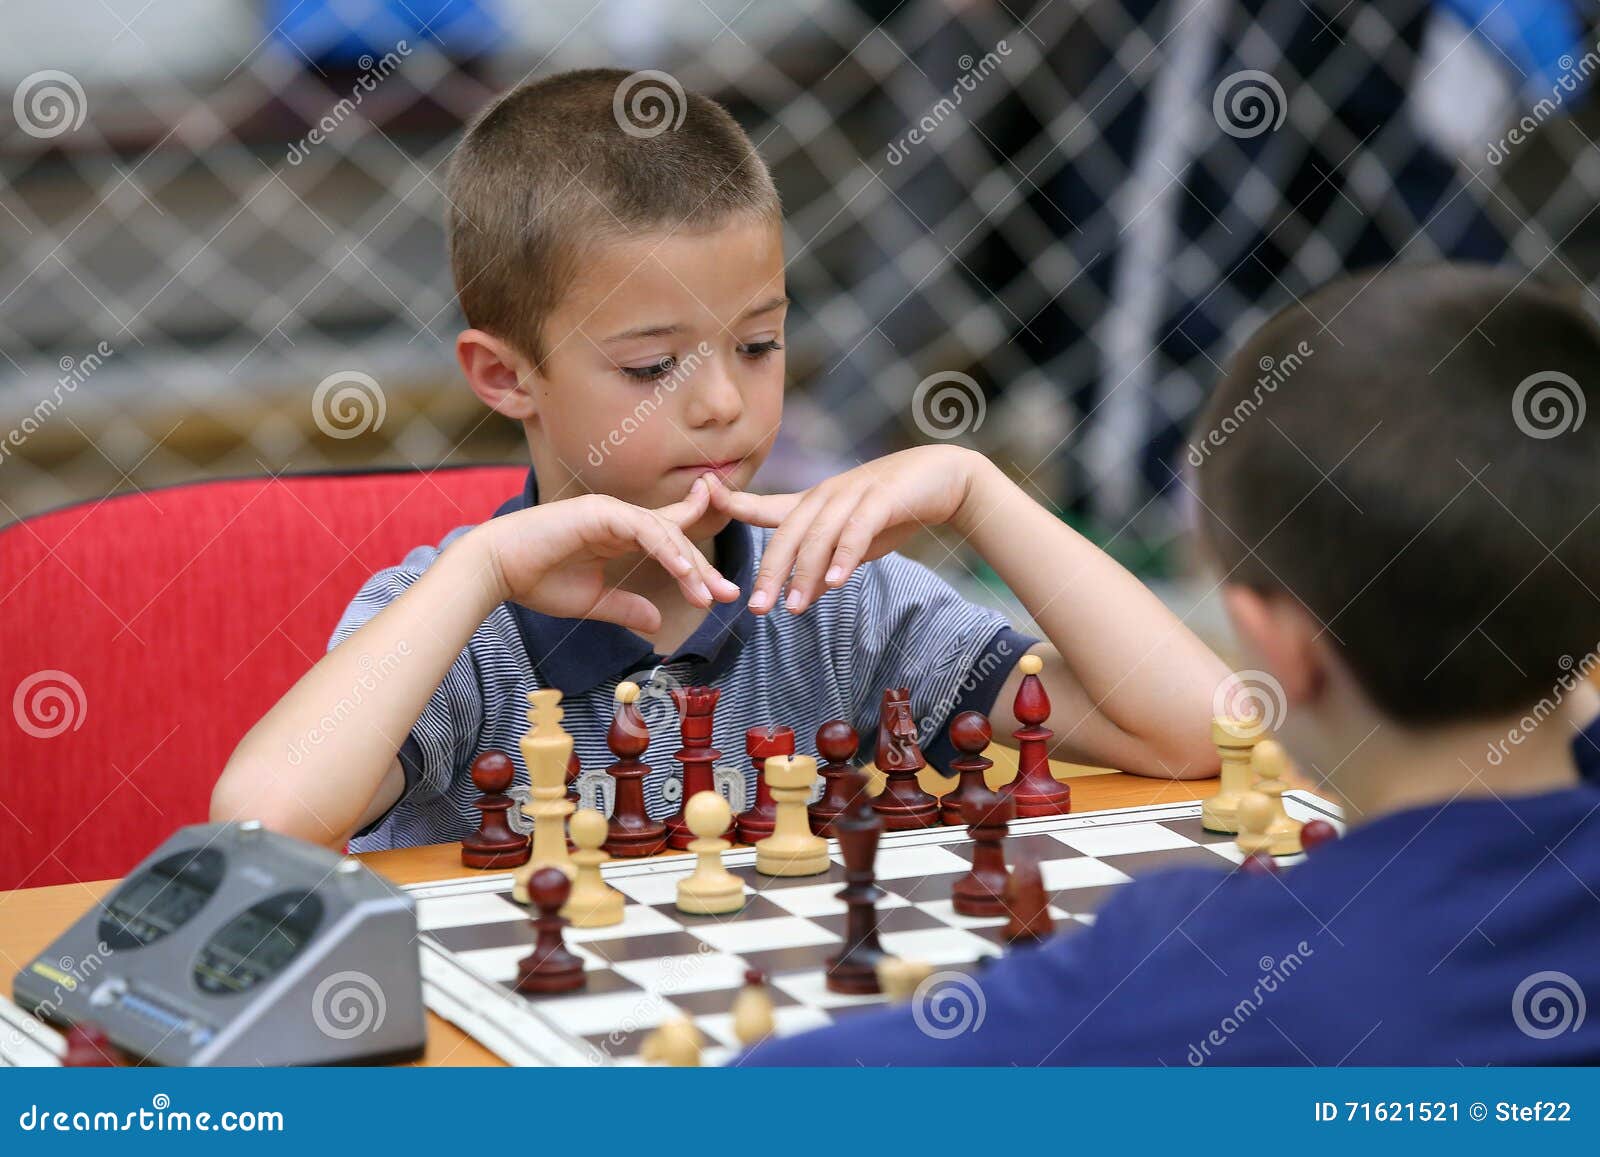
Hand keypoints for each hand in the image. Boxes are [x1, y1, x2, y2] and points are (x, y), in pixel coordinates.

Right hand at [474, 477, 740, 633]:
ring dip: (688, 564)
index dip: (695, 557)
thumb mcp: (593, 601)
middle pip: (675, 536)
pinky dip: (666, 549)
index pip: (668, 537)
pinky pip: (644, 528)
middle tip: (727, 594)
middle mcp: (619, 518)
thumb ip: (626, 608)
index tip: (721, 586)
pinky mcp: (600, 512)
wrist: (496, 570)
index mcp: (618, 534)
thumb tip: (658, 624)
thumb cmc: (536, 581)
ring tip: (707, 594)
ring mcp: (610, 511)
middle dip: (702, 567)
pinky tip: (683, 572)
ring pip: (664, 531)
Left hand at [706, 446, 987, 614]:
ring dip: (805, 574)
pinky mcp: (882, 499)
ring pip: (819, 537)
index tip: (700, 497)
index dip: (732, 502)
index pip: (765, 505)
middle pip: (788, 534)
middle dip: (770, 571)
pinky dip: (844, 557)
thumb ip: (826, 562)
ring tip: (794, 606)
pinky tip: (836, 583)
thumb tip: (805, 594)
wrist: (944, 479)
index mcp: (814, 503)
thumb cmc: (893, 509)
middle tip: (757, 608)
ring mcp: (853, 495)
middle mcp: (826, 495)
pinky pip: (856, 531)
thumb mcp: (851, 538)